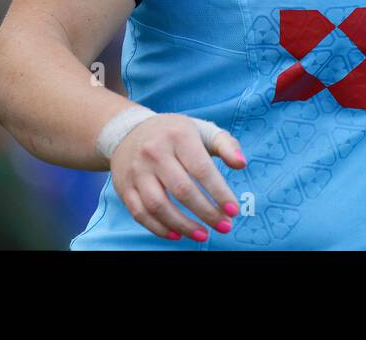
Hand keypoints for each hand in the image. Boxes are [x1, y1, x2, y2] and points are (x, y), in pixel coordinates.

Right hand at [110, 113, 245, 241]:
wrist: (128, 131)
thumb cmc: (174, 134)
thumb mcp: (201, 130)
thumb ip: (226, 145)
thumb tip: (241, 164)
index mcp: (178, 135)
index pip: (201, 169)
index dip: (219, 193)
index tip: (234, 210)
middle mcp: (154, 152)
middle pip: (182, 190)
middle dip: (206, 213)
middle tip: (225, 226)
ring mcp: (137, 171)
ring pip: (158, 206)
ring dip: (183, 225)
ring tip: (204, 235)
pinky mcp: (124, 187)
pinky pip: (140, 213)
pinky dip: (159, 228)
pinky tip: (177, 234)